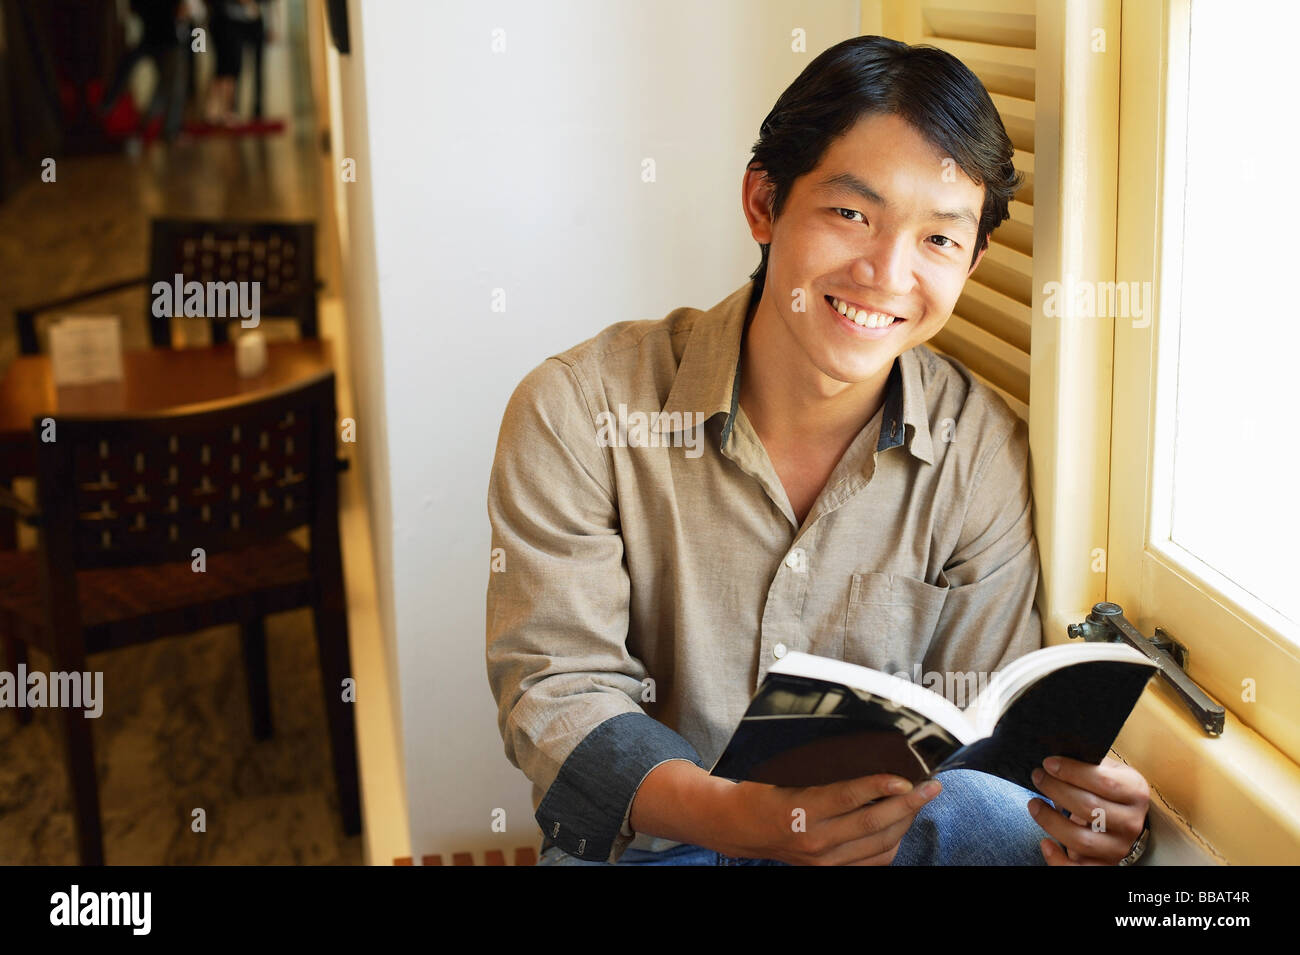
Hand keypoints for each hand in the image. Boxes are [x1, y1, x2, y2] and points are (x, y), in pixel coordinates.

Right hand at [721, 772, 942, 865]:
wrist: (740, 827)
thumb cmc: (761, 790)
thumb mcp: (781, 770)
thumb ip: (816, 764)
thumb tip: (859, 747)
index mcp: (800, 812)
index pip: (848, 799)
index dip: (880, 787)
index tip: (904, 776)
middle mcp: (815, 841)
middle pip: (872, 823)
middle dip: (908, 804)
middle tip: (930, 786)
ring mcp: (825, 861)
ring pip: (880, 844)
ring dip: (906, 821)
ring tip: (921, 800)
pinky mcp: (831, 870)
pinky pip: (874, 860)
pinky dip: (893, 841)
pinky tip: (901, 822)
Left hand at [1027, 755, 1149, 864]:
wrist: (1125, 820)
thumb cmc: (1110, 791)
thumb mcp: (1110, 772)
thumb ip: (1089, 765)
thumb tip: (1054, 759)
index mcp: (1135, 793)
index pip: (1104, 781)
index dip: (1072, 771)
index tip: (1048, 763)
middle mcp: (1131, 822)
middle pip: (1089, 808)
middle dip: (1056, 791)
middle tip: (1037, 778)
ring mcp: (1119, 847)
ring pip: (1082, 840)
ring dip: (1051, 821)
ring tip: (1034, 805)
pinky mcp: (1105, 865)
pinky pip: (1078, 868)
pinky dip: (1058, 859)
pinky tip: (1045, 843)